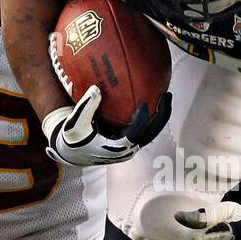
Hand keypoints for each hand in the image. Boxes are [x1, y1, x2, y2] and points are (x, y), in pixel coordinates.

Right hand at [43, 85, 170, 166]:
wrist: (73, 150)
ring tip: (165, 95)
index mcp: (113, 149)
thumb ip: (85, 107)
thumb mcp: (74, 123)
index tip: (144, 104)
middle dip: (161, 116)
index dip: (140, 121)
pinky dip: (151, 115)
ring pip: (151, 132)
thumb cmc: (73, 136)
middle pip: (150, 134)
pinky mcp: (130, 141)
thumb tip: (96, 89)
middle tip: (166, 96)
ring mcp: (130, 146)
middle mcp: (126, 150)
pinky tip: (154, 96)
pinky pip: (145, 128)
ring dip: (160, 115)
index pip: (133, 135)